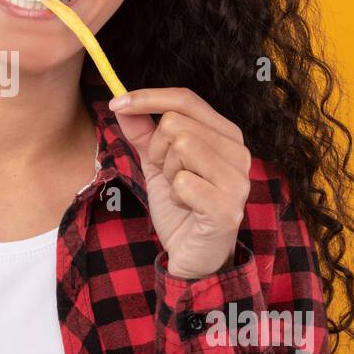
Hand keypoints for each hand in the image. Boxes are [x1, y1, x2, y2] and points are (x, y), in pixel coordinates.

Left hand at [108, 88, 250, 279]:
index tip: (115, 103)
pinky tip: (186, 208)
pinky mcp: (228, 208)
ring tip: (179, 192)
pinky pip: (182, 182)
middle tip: (167, 175)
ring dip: (167, 173)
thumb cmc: (180, 207)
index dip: (147, 97)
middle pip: (176, 123)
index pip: (185, 99)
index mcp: (225, 135)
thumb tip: (122, 104)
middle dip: (157, 150)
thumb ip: (142, 133)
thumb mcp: (156, 164)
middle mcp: (238, 152)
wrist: (193, 256)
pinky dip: (174, 196)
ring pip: (181, 146)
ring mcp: (237, 180)